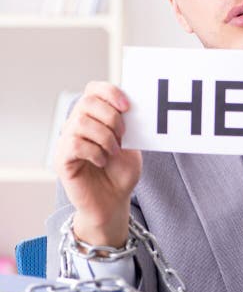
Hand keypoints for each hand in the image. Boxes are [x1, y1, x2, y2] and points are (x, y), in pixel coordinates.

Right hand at [54, 81, 141, 247]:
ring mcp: (66, 141)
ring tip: (113, 152)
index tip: (128, 106)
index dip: (110, 92)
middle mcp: (77, 125)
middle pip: (87, 102)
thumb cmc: (121, 172)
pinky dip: (94, 151)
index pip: (94, 89)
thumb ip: (128, 126)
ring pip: (81, 122)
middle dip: (112, 117)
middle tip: (123, 136)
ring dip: (105, 137)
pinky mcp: (62, 159)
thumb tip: (130, 107)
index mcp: (95, 117)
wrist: (113, 201)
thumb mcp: (131, 145)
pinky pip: (74, 143)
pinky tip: (102, 161)